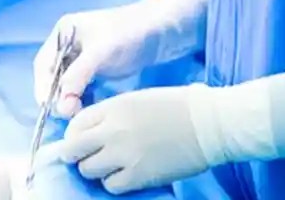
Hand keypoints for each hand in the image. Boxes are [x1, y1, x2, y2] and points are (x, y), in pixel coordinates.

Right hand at [33, 0, 210, 117]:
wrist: (163, 31)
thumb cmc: (130, 32)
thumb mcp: (101, 51)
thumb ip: (78, 75)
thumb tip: (59, 104)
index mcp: (64, 32)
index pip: (44, 63)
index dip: (43, 86)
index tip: (49, 106)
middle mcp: (70, 45)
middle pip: (53, 77)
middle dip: (57, 96)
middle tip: (68, 114)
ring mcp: (83, 58)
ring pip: (67, 86)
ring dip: (69, 101)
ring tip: (78, 116)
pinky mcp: (97, 70)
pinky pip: (82, 89)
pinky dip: (82, 100)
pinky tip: (88, 111)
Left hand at [51, 72, 284, 194]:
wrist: (210, 123)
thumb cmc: (179, 107)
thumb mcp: (138, 100)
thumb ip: (112, 114)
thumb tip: (92, 131)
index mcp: (114, 107)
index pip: (75, 125)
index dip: (74, 136)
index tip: (80, 143)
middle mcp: (113, 130)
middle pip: (74, 150)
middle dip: (76, 155)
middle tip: (86, 158)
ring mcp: (125, 154)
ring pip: (89, 170)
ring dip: (96, 170)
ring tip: (111, 167)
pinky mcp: (139, 175)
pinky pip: (111, 186)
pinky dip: (114, 183)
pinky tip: (126, 176)